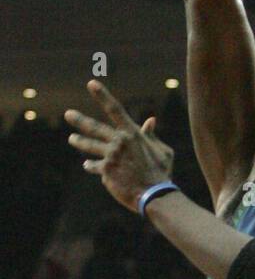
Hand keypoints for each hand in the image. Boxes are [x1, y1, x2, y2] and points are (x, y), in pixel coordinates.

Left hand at [64, 80, 173, 212]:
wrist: (153, 194)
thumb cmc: (161, 172)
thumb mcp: (162, 150)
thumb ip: (151, 135)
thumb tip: (150, 119)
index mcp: (133, 133)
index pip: (115, 109)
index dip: (102, 95)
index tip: (91, 83)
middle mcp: (119, 141)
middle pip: (95, 127)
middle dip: (79, 120)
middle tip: (68, 114)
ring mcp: (110, 156)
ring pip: (90, 146)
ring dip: (80, 142)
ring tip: (72, 139)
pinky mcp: (105, 171)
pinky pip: (94, 166)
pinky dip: (92, 166)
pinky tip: (87, 165)